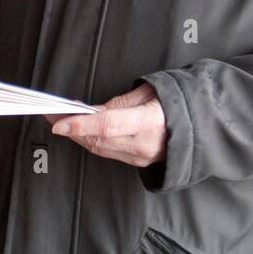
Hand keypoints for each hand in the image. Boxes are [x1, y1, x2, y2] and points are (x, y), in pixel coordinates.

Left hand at [46, 82, 167, 167]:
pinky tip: (83, 131)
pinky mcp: (139, 162)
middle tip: (52, 115)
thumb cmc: (177, 102)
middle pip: (98, 139)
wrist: (199, 126)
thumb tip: (93, 111)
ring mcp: (141, 156)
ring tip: (63, 122)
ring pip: (100, 148)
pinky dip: (93, 141)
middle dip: (72, 128)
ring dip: (79, 135)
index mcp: (150, 121)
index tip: (59, 123)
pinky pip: (109, 152)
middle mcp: (144, 143)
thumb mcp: (151, 91)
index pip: (108, 125)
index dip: (81, 124)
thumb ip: (120, 103)